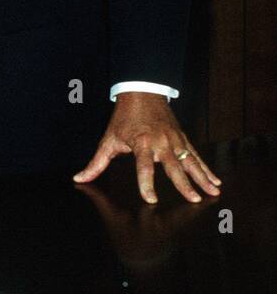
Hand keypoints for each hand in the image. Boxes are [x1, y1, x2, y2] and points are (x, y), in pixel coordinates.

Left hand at [73, 92, 220, 203]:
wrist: (142, 93)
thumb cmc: (123, 118)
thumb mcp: (108, 139)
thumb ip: (96, 162)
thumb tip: (78, 178)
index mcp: (142, 143)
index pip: (144, 167)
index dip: (146, 184)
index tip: (151, 200)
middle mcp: (161, 142)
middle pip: (174, 167)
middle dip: (184, 184)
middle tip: (194, 200)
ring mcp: (175, 140)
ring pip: (191, 162)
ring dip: (203, 178)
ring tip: (213, 193)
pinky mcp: (183, 139)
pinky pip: (196, 156)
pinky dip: (206, 168)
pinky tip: (215, 181)